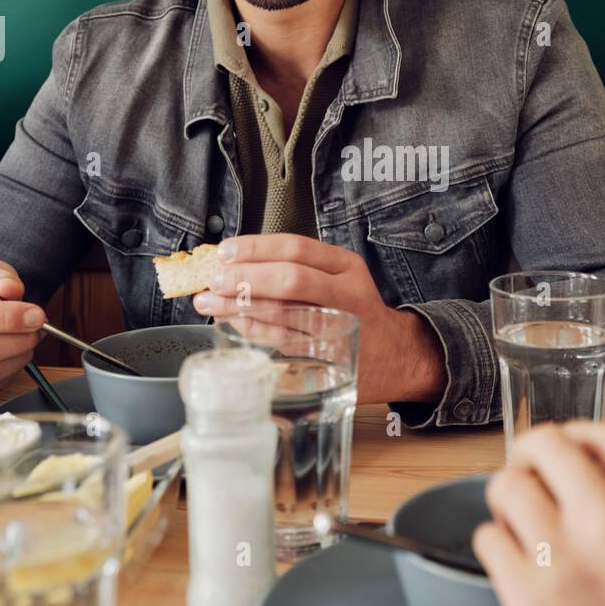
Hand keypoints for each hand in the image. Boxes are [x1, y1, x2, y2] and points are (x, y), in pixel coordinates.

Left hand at [191, 233, 446, 404]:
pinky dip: (252, 331)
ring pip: (283, 313)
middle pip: (290, 279)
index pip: (297, 248)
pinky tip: (231, 323)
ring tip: (208, 302)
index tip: (225, 252)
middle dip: (246, 278)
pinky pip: (281, 341)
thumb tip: (236, 261)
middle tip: (214, 279)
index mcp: (347, 266)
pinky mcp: (327, 358)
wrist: (396, 356)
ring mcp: (338, 328)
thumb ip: (300, 267)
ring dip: (238, 307)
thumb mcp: (341, 278)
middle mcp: (346, 294)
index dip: (256, 248)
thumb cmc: (355, 310)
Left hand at [472, 421, 604, 605]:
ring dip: (506, 499)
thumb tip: (581, 469)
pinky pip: (487, 538)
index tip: (563, 444)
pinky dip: (494, 545)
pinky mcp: (525, 596)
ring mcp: (563, 559)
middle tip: (527, 472)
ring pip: (506, 486)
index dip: (575, 433)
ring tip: (519, 522)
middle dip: (529, 455)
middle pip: (547, 445)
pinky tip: (513, 561)